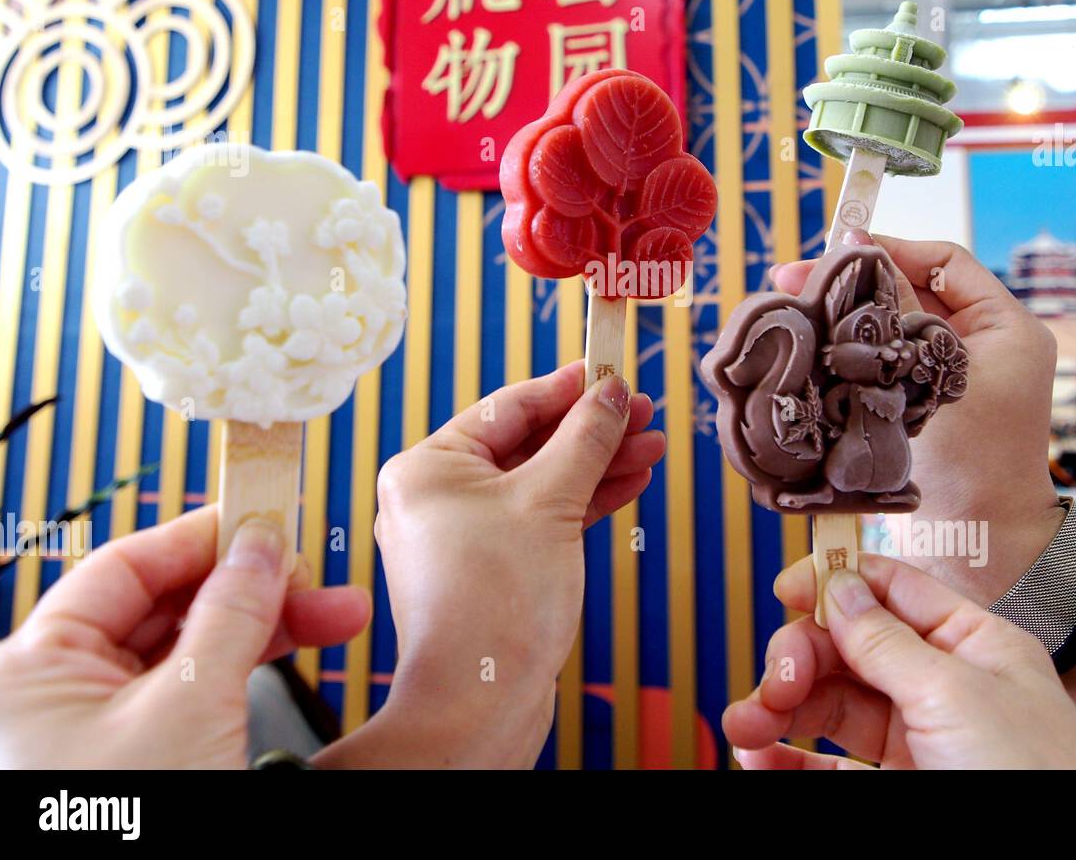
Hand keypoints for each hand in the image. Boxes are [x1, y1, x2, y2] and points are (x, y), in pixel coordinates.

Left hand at [0, 507, 369, 768]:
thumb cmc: (111, 831)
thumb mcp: (189, 709)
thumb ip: (230, 613)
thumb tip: (260, 548)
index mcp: (29, 668)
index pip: (126, 565)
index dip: (204, 537)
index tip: (266, 520)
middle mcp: (52, 695)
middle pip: (164, 606)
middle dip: (253, 589)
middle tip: (319, 582)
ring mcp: (91, 733)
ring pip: (185, 651)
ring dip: (263, 630)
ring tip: (333, 621)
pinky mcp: (130, 762)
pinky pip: (189, 694)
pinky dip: (243, 674)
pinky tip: (287, 661)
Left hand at [318, 361, 664, 767]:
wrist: (480, 704)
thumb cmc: (493, 606)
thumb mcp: (549, 502)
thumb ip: (584, 440)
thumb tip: (609, 394)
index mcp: (426, 467)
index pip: (508, 407)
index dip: (567, 388)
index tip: (610, 371)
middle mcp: (435, 497)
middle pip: (527, 444)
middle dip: (591, 430)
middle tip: (642, 411)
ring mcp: (462, 536)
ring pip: (540, 483)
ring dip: (597, 464)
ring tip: (649, 446)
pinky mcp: (490, 569)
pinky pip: (540, 519)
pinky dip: (583, 502)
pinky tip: (627, 483)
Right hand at [724, 554, 1075, 768]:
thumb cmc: (1037, 776)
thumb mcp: (956, 694)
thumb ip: (886, 641)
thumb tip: (837, 586)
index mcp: (971, 644)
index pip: (891, 589)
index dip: (836, 581)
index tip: (786, 589)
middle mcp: (940, 685)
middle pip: (846, 647)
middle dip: (799, 657)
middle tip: (776, 682)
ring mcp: (916, 740)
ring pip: (828, 705)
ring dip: (778, 707)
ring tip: (745, 726)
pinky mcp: (896, 785)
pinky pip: (828, 762)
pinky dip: (788, 756)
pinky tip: (760, 755)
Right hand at [771, 230, 1064, 602]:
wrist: (978, 544)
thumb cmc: (975, 464)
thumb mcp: (937, 377)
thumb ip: (900, 314)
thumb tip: (859, 255)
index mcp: (1005, 325)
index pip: (943, 261)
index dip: (888, 249)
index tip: (836, 246)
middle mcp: (980, 343)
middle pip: (911, 290)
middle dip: (854, 282)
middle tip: (793, 279)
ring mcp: (950, 374)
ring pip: (891, 325)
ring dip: (846, 317)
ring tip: (793, 309)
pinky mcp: (923, 402)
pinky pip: (884, 360)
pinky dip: (850, 352)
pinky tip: (810, 348)